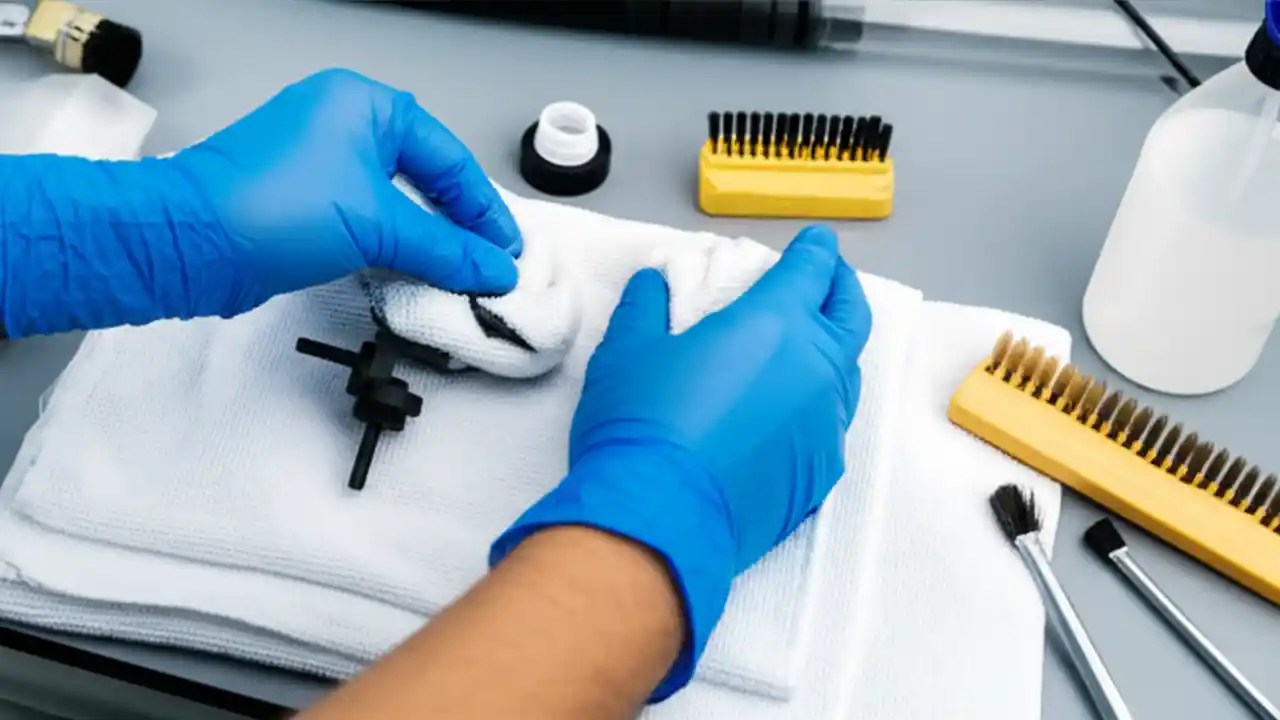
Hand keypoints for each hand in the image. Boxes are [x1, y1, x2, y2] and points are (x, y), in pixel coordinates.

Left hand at [168, 68, 520, 315]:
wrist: (187, 244)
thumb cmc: (271, 208)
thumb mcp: (378, 225)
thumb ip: (446, 249)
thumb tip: (495, 268)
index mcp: (364, 105)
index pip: (448, 158)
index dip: (483, 209)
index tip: (506, 251)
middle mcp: (342, 124)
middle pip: (425, 176)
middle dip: (460, 224)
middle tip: (490, 265)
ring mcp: (320, 162)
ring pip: (397, 201)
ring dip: (429, 239)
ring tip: (461, 275)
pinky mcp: (303, 202)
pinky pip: (368, 220)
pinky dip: (396, 246)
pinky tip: (416, 273)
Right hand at [490, 226, 872, 698]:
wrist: (658, 515)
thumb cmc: (642, 425)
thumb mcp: (627, 351)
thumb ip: (645, 307)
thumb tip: (652, 284)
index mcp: (775, 323)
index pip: (812, 271)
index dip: (816, 251)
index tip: (817, 243)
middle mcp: (815, 369)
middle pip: (851, 316)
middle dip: (843, 290)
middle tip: (830, 281)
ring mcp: (824, 426)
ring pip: (846, 376)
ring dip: (834, 352)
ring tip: (810, 348)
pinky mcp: (820, 476)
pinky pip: (829, 430)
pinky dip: (816, 410)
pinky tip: (790, 416)